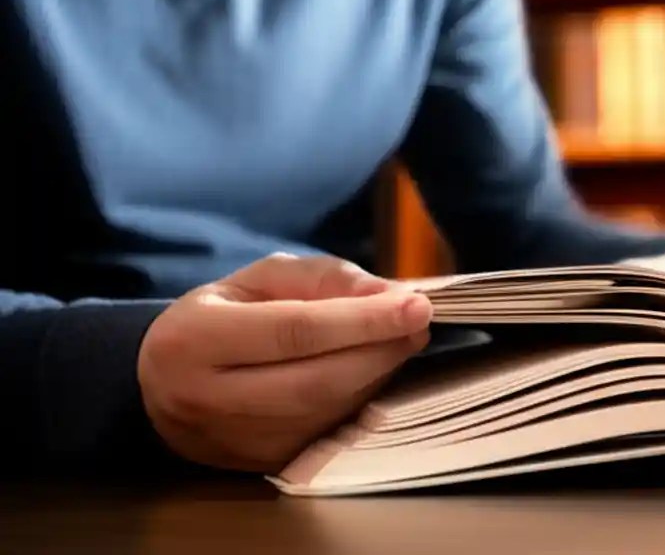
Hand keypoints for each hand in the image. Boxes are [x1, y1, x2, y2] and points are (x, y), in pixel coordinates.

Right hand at [137, 254, 431, 472]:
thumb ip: (326, 279)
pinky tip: (374, 372)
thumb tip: (391, 297)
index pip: (294, 331)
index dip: (362, 321)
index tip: (417, 305)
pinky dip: (361, 399)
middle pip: (316, 381)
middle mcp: (205, 400)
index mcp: (193, 341)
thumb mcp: (262, 278)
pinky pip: (328, 431)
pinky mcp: (261, 465)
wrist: (164, 383)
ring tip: (401, 340)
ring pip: (327, 411)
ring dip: (377, 376)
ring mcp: (233, 443)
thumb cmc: (222, 316)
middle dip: (380, 351)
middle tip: (419, 323)